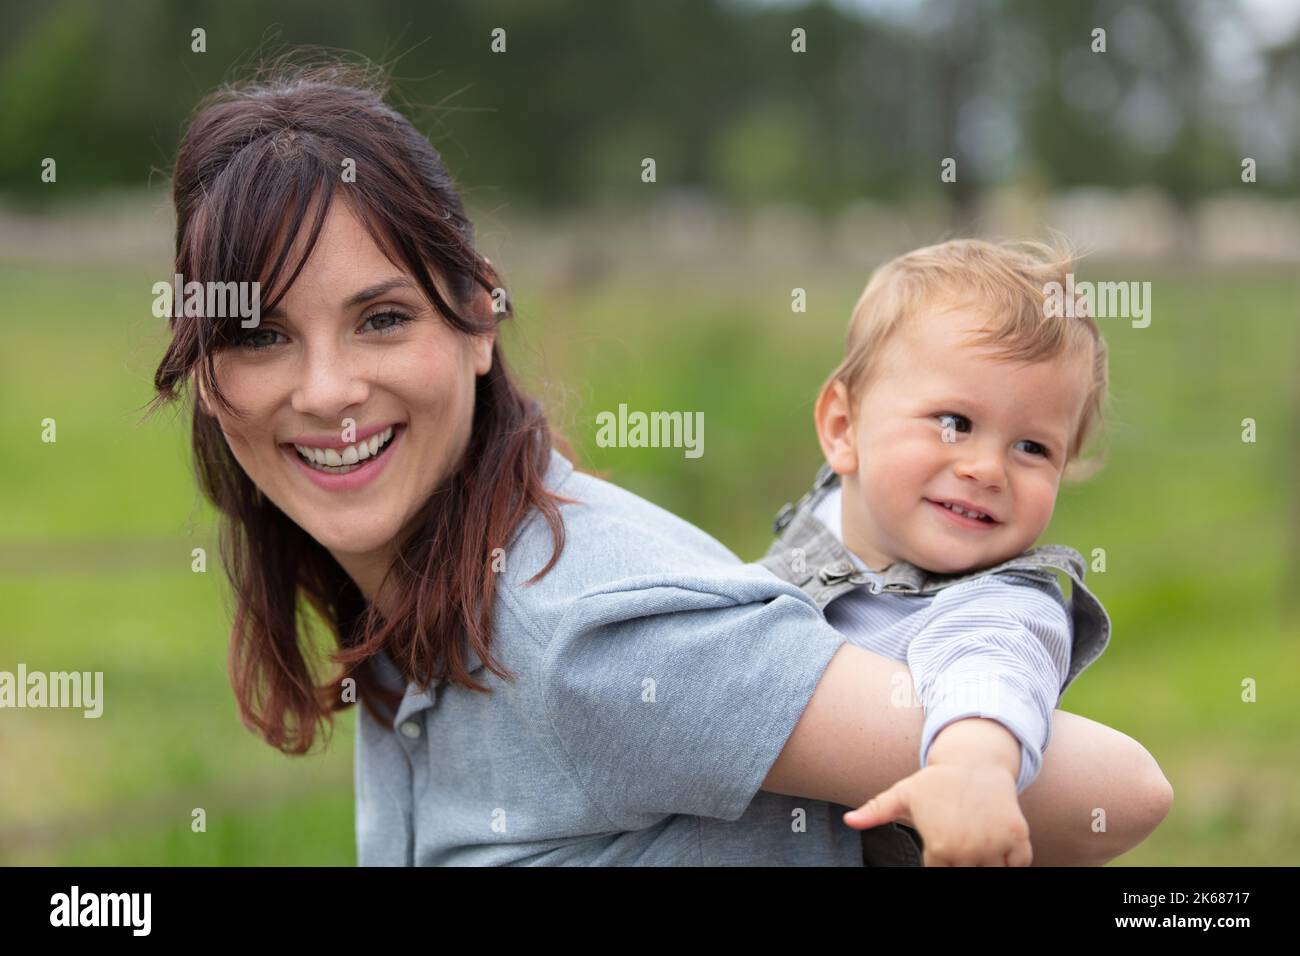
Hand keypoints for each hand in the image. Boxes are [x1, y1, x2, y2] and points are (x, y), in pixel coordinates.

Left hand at [843, 763, 1032, 865]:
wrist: (975, 759)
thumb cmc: (937, 781)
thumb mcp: (904, 793)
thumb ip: (877, 810)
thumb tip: (848, 820)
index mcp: (940, 846)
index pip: (941, 874)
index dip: (940, 863)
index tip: (942, 847)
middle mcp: (969, 849)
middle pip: (967, 876)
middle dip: (962, 863)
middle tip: (960, 842)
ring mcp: (996, 844)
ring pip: (993, 874)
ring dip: (986, 863)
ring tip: (977, 846)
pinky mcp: (1018, 837)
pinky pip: (1020, 864)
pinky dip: (1012, 861)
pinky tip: (998, 847)